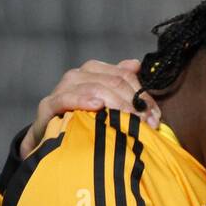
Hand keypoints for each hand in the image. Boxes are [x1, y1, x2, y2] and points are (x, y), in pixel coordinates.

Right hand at [19, 59, 159, 158]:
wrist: (49, 141)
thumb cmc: (83, 122)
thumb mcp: (107, 105)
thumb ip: (122, 84)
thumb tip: (135, 64)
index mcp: (94, 71)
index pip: (126, 76)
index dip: (143, 96)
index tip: (156, 117)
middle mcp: (78, 75)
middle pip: (114, 81)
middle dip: (135, 103)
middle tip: (148, 123)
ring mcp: (63, 88)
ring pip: (96, 87)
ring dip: (117, 104)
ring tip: (131, 120)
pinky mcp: (49, 105)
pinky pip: (66, 98)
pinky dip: (83, 100)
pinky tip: (97, 106)